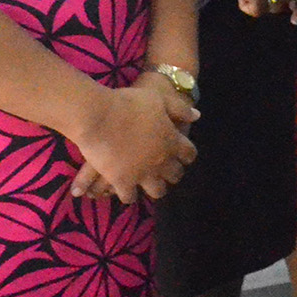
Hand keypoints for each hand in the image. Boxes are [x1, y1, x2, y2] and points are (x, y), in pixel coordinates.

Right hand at [71, 72, 198, 203]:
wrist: (98, 117)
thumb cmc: (129, 104)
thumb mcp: (159, 100)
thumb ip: (179, 109)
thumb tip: (197, 116)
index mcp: (172, 141)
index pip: (189, 154)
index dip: (186, 155)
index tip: (183, 156)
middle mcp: (161, 161)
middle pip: (175, 175)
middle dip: (172, 173)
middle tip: (166, 171)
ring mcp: (143, 174)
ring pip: (157, 191)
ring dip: (155, 187)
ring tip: (148, 184)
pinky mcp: (122, 182)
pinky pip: (130, 197)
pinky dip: (129, 195)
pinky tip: (126, 191)